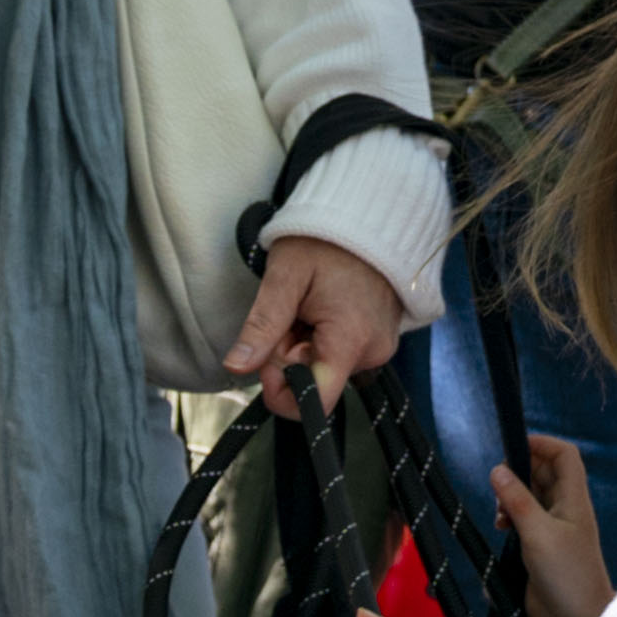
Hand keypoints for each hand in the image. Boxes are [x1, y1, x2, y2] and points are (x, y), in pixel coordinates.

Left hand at [232, 236, 407, 414]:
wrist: (369, 213)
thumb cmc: (326, 239)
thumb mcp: (285, 277)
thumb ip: (262, 326)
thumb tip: (236, 367)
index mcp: (351, 340)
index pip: (316, 402)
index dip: (283, 391)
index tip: (269, 356)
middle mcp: (373, 352)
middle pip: (315, 383)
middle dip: (289, 355)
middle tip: (291, 312)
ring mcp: (381, 347)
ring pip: (325, 369)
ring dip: (305, 345)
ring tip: (311, 304)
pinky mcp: (381, 341)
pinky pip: (341, 356)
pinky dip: (323, 339)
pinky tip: (325, 308)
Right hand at [490, 431, 610, 616]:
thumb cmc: (566, 574)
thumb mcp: (538, 533)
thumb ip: (517, 501)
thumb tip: (497, 470)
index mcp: (573, 499)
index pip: (564, 455)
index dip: (542, 444)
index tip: (513, 445)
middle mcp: (565, 508)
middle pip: (544, 473)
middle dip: (519, 471)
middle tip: (497, 484)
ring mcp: (554, 528)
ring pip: (531, 497)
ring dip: (511, 497)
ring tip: (499, 512)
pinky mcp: (540, 546)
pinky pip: (524, 520)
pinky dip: (510, 518)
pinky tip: (501, 528)